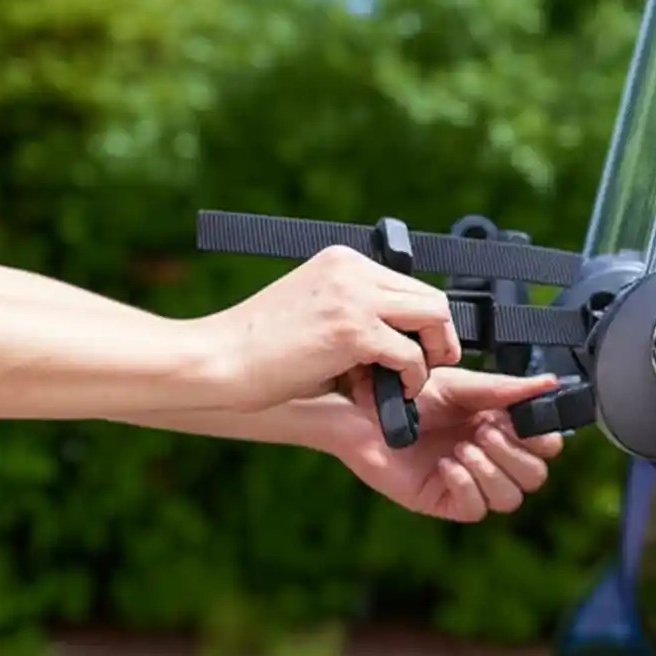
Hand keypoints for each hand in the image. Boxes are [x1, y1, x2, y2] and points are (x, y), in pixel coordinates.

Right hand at [201, 246, 461, 409]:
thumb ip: (360, 320)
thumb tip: (406, 348)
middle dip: (438, 339)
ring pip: (432, 318)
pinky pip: (410, 355)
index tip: (419, 350)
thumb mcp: (318, 317)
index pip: (410, 286)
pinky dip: (410, 379)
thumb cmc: (259, 349)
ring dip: (429, 357)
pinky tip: (386, 394)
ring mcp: (354, 297)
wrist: (217, 360)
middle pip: (431, 298)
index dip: (422, 323)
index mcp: (343, 262)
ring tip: (402, 383)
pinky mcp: (353, 330)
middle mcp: (353, 271)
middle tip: (425, 369)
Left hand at [321, 367, 563, 521]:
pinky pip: (475, 509)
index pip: (545, 446)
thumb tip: (551, 383)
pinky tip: (446, 464)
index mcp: (502, 428)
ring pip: (510, 498)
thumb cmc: (411, 395)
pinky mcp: (443, 501)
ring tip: (463, 447)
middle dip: (513, 454)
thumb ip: (508, 389)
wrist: (364, 413)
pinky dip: (467, 485)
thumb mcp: (464, 386)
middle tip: (483, 431)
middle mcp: (491, 458)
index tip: (519, 421)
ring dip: (492, 471)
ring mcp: (469, 482)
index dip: (542, 438)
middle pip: (534, 476)